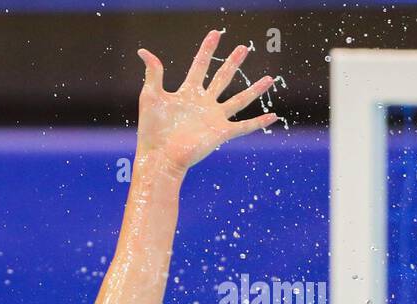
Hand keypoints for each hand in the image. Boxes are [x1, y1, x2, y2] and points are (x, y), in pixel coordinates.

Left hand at [135, 30, 280, 175]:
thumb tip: (143, 51)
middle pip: (222, 78)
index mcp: (187, 93)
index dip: (207, 49)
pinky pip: (244, 126)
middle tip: (243, 48)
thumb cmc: (152, 130)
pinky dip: (259, 122)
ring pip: (239, 100)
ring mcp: (214, 118)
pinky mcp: (221, 132)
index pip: (200, 65)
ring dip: (255, 90)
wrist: (160, 156)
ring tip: (269, 78)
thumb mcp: (151, 96)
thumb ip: (153, 73)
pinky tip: (273, 116)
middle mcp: (203, 103)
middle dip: (233, 63)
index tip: (215, 33)